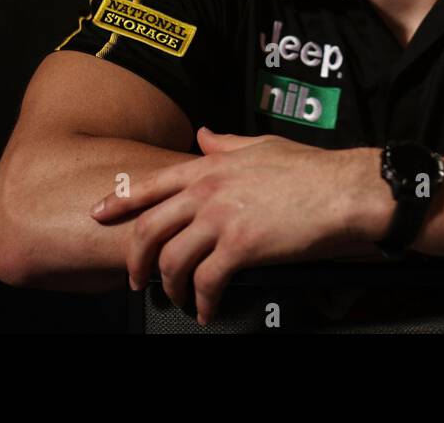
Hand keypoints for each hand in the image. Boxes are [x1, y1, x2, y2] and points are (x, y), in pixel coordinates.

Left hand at [89, 127, 371, 324]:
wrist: (343, 190)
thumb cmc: (311, 169)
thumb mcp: (262, 144)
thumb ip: (226, 143)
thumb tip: (205, 135)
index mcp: (211, 166)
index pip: (151, 185)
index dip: (119, 202)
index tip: (99, 215)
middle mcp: (208, 191)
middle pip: (150, 230)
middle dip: (136, 261)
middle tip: (137, 279)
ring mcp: (222, 218)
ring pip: (173, 260)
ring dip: (172, 287)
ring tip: (181, 299)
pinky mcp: (241, 246)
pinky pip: (207, 282)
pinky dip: (203, 301)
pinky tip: (209, 309)